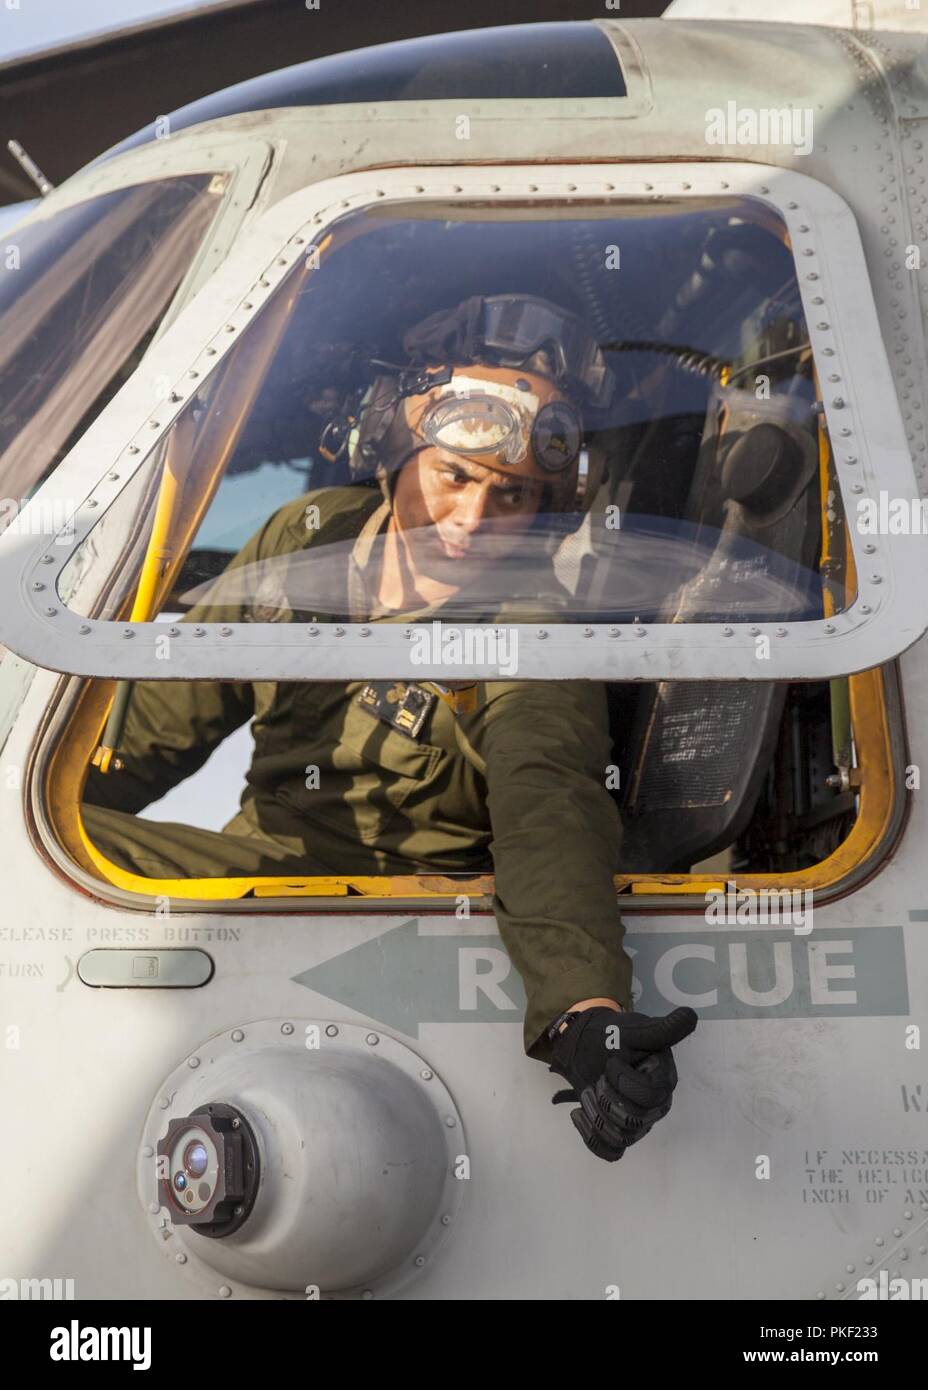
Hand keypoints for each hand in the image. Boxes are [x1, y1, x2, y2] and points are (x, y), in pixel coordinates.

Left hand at [548, 1005, 697, 1161]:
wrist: (583, 1044)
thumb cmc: (610, 1035)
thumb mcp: (633, 1029)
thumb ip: (662, 1029)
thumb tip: (691, 1016)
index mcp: (664, 1079)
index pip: (650, 1096)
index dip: (624, 1081)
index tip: (611, 1062)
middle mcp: (656, 1104)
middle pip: (635, 1121)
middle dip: (608, 1099)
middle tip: (598, 1077)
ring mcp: (638, 1121)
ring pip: (621, 1137)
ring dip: (596, 1115)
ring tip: (588, 1091)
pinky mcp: (619, 1131)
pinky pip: (610, 1150)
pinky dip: (591, 1136)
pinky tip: (578, 1113)